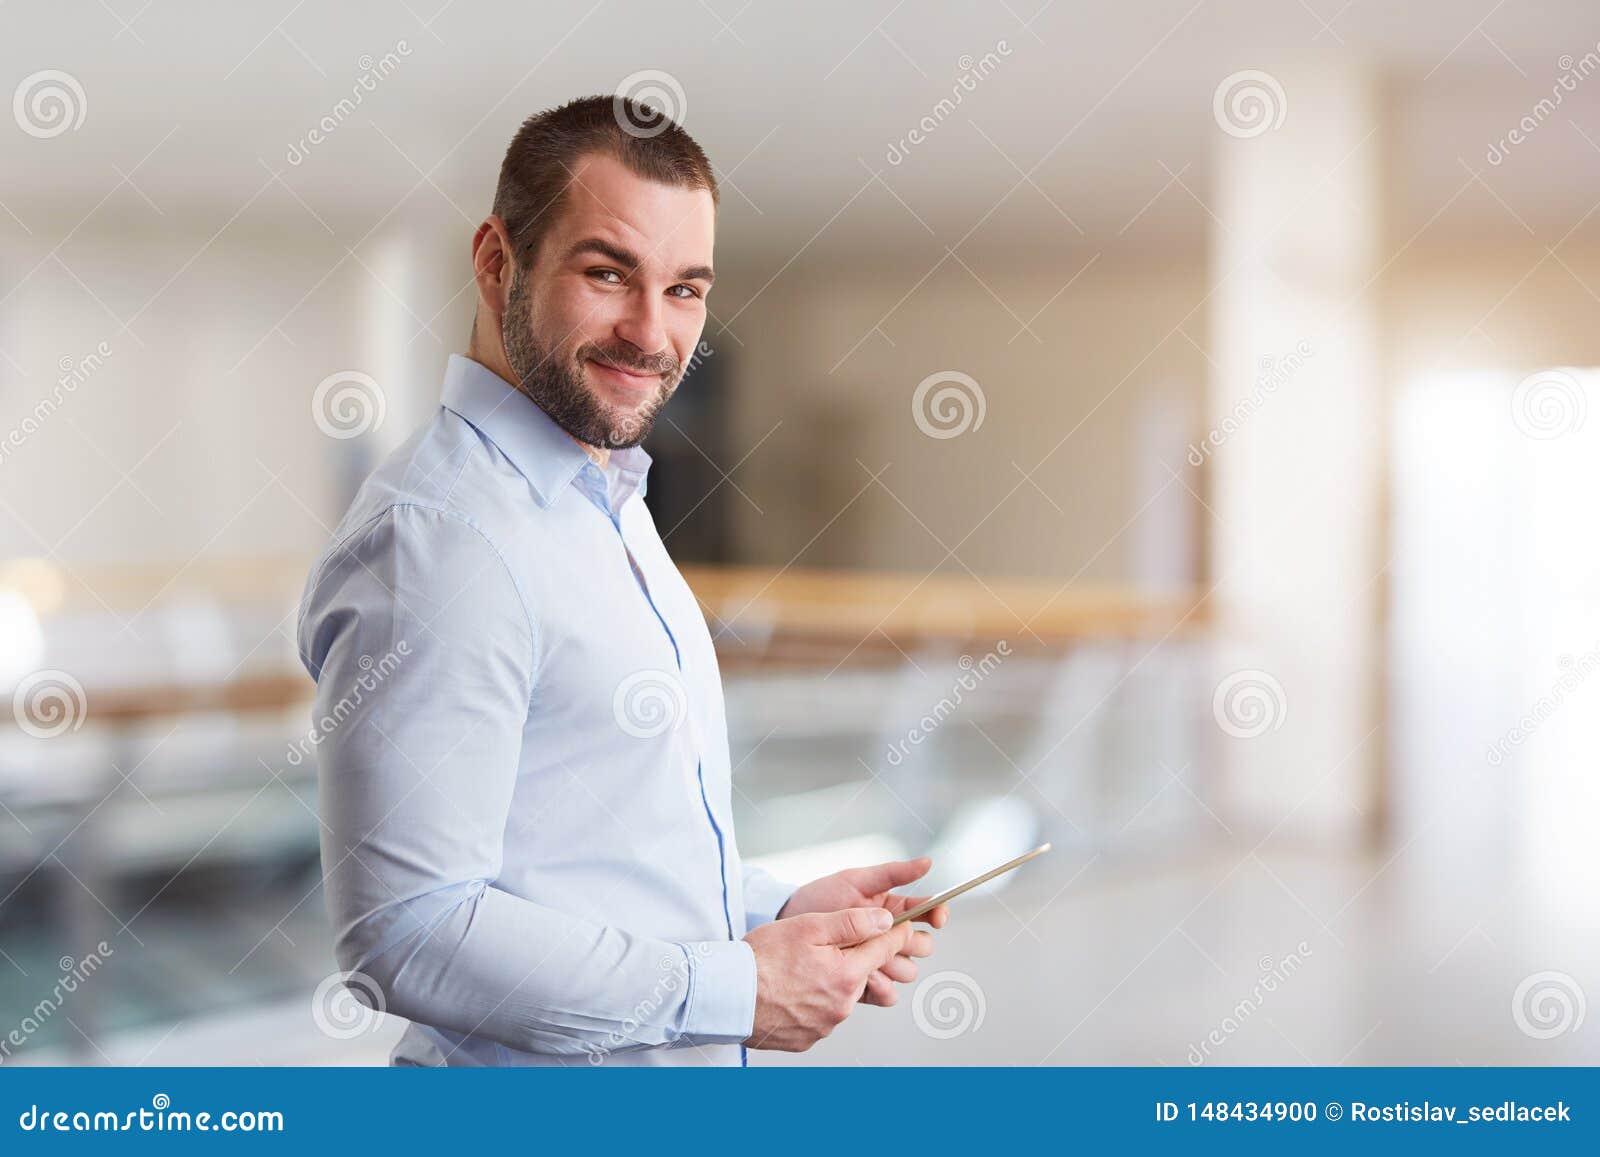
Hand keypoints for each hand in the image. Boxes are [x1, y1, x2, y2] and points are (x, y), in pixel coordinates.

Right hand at [742, 907, 917, 1051]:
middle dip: (851, 959)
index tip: (900, 925)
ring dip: (828, 981)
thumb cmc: (761, 960)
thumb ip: (851, 922)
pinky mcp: (806, 1039)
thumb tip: (884, 921)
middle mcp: (841, 1006)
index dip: (894, 933)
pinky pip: (819, 1015)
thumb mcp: (808, 927)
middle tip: (820, 945)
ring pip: (839, 996)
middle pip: (860, 974)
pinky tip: (790, 991)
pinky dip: (810, 1002)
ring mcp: (824, 1026)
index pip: (885, 950)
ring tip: (796, 970)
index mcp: (847, 976)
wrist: (726, 996)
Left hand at [776, 857, 948, 1006]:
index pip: (929, 912)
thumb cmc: (820, 897)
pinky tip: (863, 975)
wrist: (788, 926)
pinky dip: (880, 986)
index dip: (937, 914)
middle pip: (922, 945)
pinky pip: (888, 993)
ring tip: (866, 955)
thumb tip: (927, 863)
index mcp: (893, 908)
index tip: (938, 917)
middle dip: (910, 942)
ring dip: (893, 965)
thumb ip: (893, 873)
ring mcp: (878, 960)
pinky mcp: (865, 982)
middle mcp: (889, 935)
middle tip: (887, 935)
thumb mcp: (856, 880)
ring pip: (907, 971)